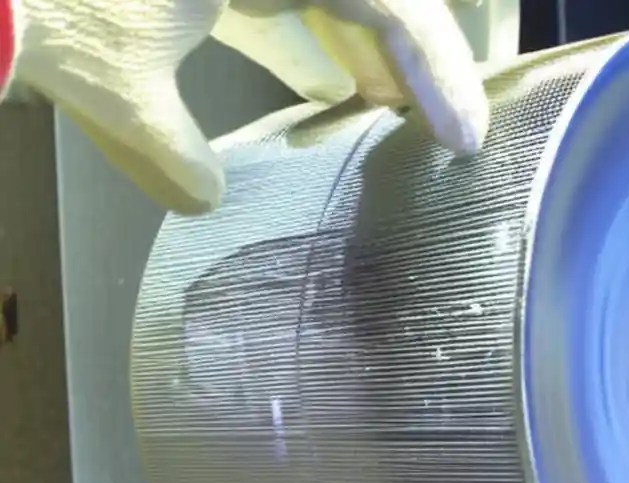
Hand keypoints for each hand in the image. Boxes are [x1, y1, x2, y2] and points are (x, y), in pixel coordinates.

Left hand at [6, 0, 491, 213]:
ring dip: (361, 49)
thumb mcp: (117, 85)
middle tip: (444, 129)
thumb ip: (176, 151)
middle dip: (412, 59)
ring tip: (389, 115)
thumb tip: (206, 196)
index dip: (439, 68)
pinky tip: (314, 85)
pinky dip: (301, 37)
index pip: (390, 1)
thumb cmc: (43, 4)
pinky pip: (281, 0)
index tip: (463, 134)